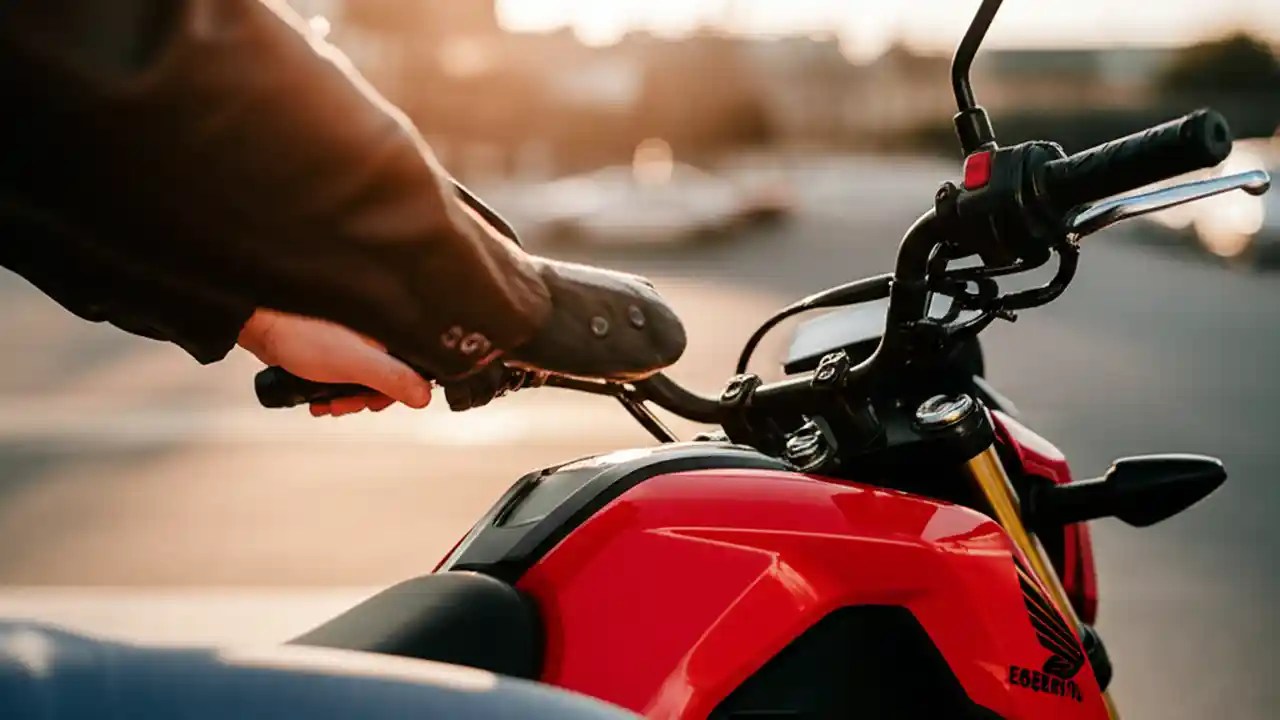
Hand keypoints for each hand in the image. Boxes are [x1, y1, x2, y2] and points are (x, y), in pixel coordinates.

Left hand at [238, 309, 432, 416]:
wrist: (260, 326)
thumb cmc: (302, 336)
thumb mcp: (356, 363)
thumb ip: (393, 378)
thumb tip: (425, 396)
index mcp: (386, 333)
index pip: (413, 366)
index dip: (399, 390)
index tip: (378, 401)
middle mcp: (374, 336)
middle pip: (389, 377)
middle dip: (367, 398)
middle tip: (347, 404)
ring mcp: (353, 342)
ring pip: (365, 380)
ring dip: (347, 399)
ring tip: (327, 404)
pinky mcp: (333, 349)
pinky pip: (344, 377)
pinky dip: (334, 392)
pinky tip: (319, 398)